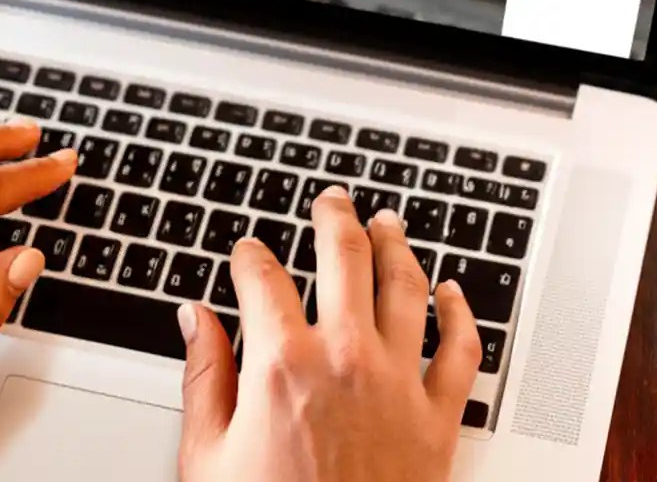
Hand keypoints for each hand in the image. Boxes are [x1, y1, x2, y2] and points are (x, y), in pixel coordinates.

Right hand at [177, 187, 481, 481]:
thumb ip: (204, 378)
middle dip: (334, 218)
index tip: (249, 251)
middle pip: (344, 258)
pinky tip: (450, 290)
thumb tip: (194, 320)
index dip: (251, 255)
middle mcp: (345, 359)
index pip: (263, 280)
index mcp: (281, 365)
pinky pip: (461, 347)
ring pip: (405, 286)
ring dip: (397, 244)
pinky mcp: (440, 416)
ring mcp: (399, 384)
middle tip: (331, 201)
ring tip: (387, 223)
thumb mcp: (208, 458)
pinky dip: (459, 310)